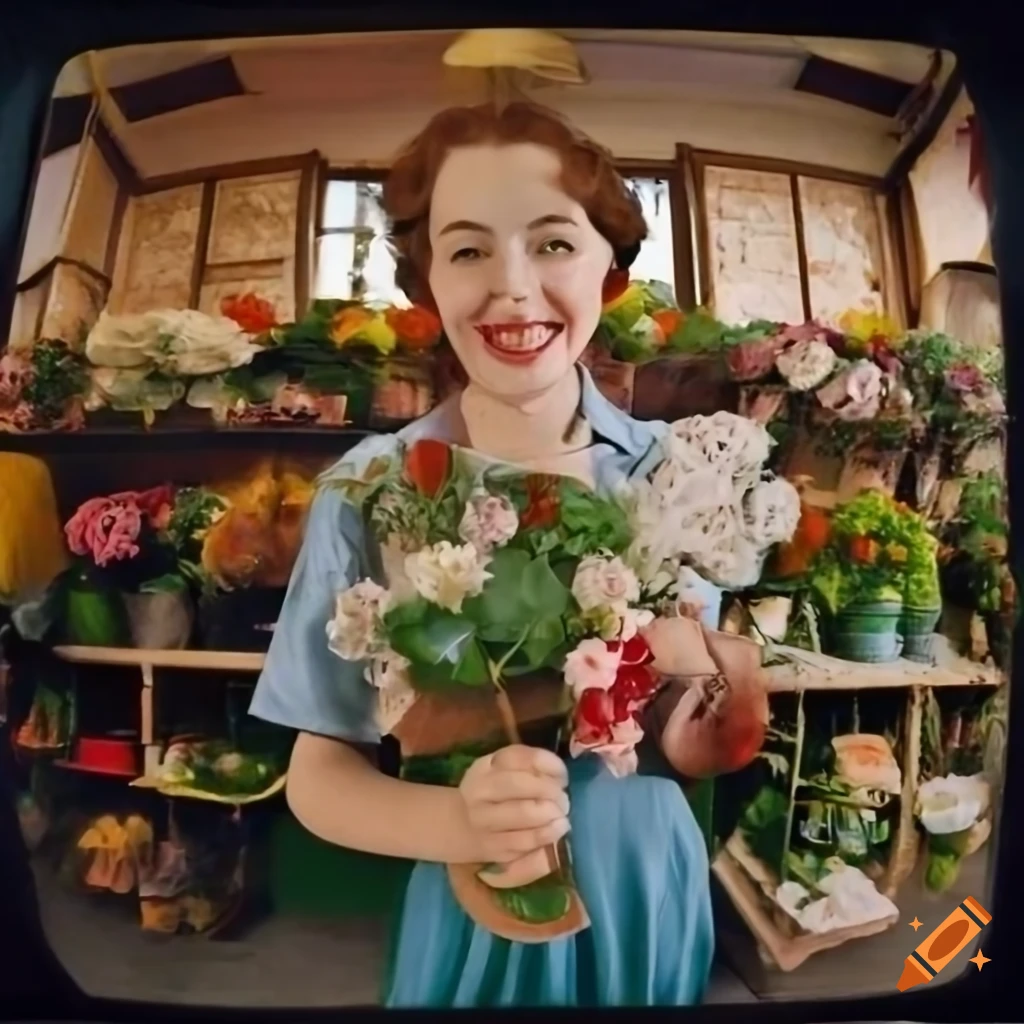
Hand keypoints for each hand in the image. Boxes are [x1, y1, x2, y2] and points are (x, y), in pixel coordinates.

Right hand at [457, 744, 569, 888]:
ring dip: (551, 814)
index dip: (549, 765)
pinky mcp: (493, 848)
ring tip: (561, 815)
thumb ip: (532, 765)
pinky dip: (547, 834)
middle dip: (550, 790)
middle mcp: (480, 791)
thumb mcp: (508, 771)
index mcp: (485, 767)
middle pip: (519, 784)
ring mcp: (483, 821)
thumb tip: (560, 774)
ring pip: (524, 813)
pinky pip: (525, 842)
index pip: (520, 757)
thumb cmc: (498, 794)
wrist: (464, 828)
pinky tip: (557, 830)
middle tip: (563, 798)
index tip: (563, 776)